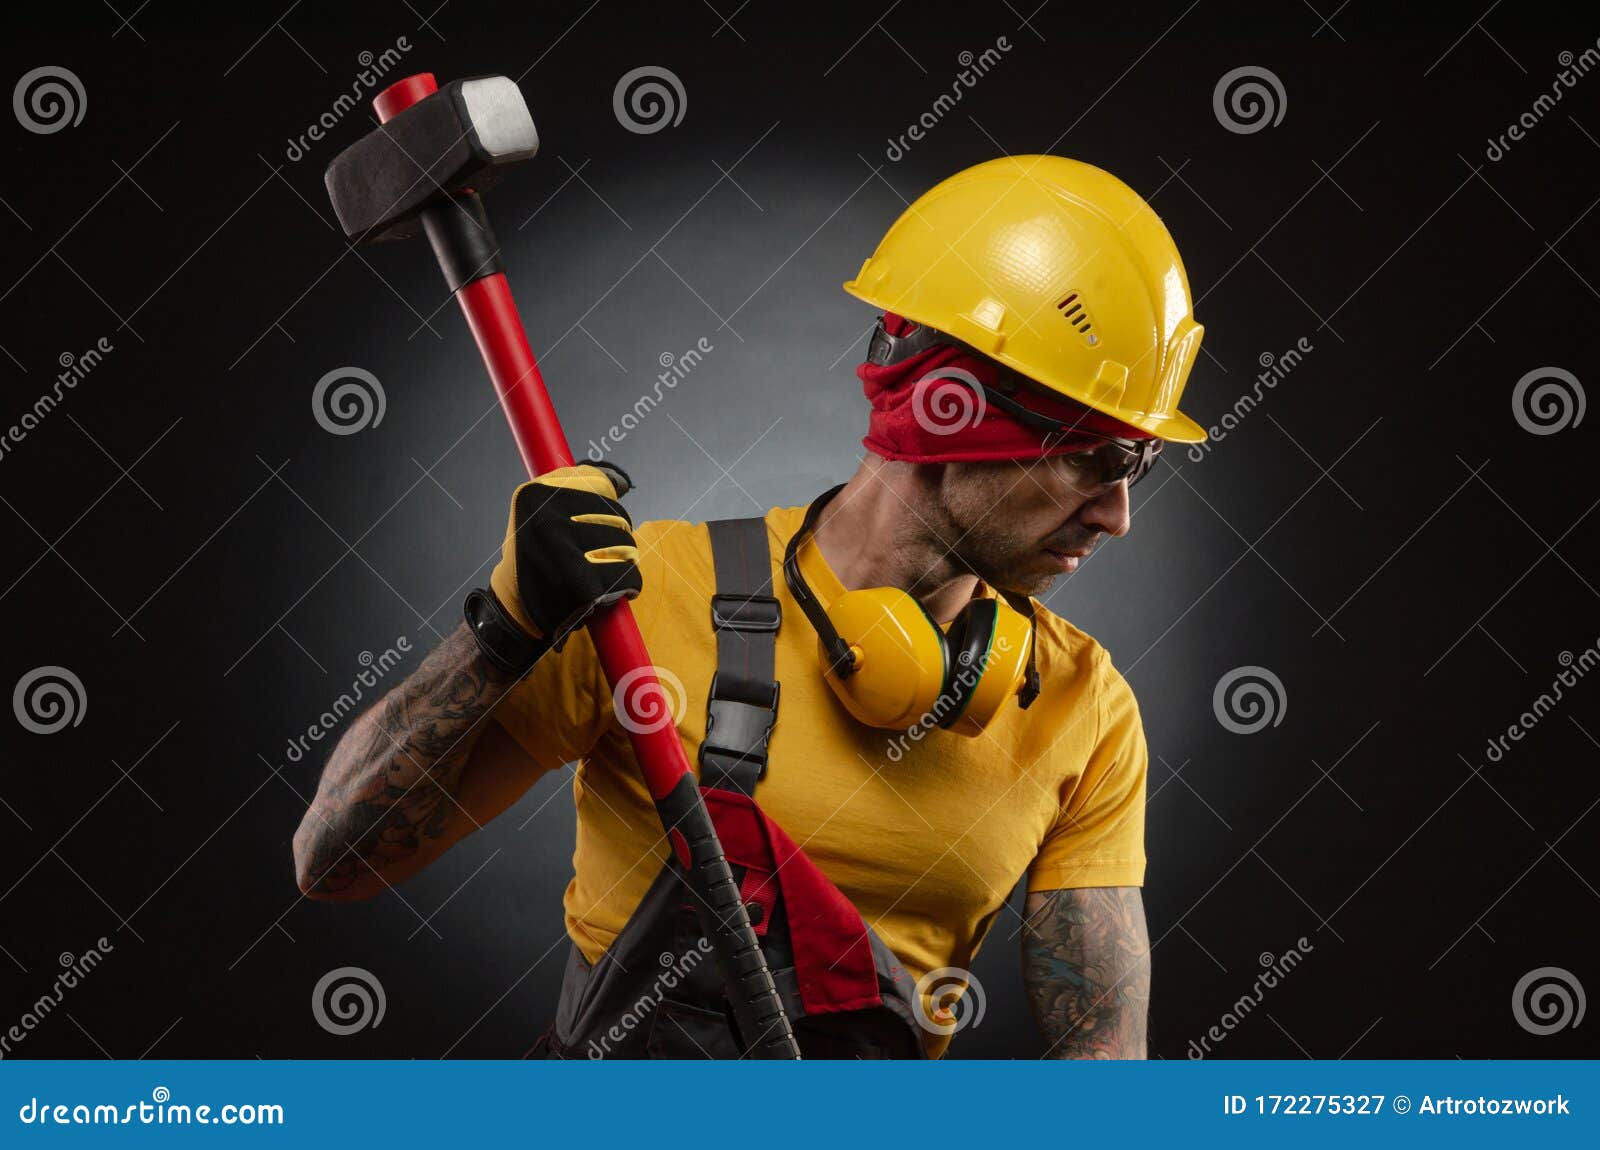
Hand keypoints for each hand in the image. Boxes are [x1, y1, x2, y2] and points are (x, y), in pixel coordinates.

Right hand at [487, 462, 641, 648]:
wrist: (515, 607)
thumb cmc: (537, 556)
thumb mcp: (540, 513)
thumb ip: (575, 490)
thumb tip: (622, 481)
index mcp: (535, 494)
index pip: (600, 485)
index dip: (609, 507)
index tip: (602, 522)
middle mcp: (546, 518)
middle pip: (617, 516)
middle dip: (620, 536)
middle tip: (605, 552)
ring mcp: (563, 550)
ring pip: (625, 545)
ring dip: (626, 560)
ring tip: (610, 569)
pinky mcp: (581, 584)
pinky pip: (627, 575)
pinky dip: (630, 584)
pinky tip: (621, 588)